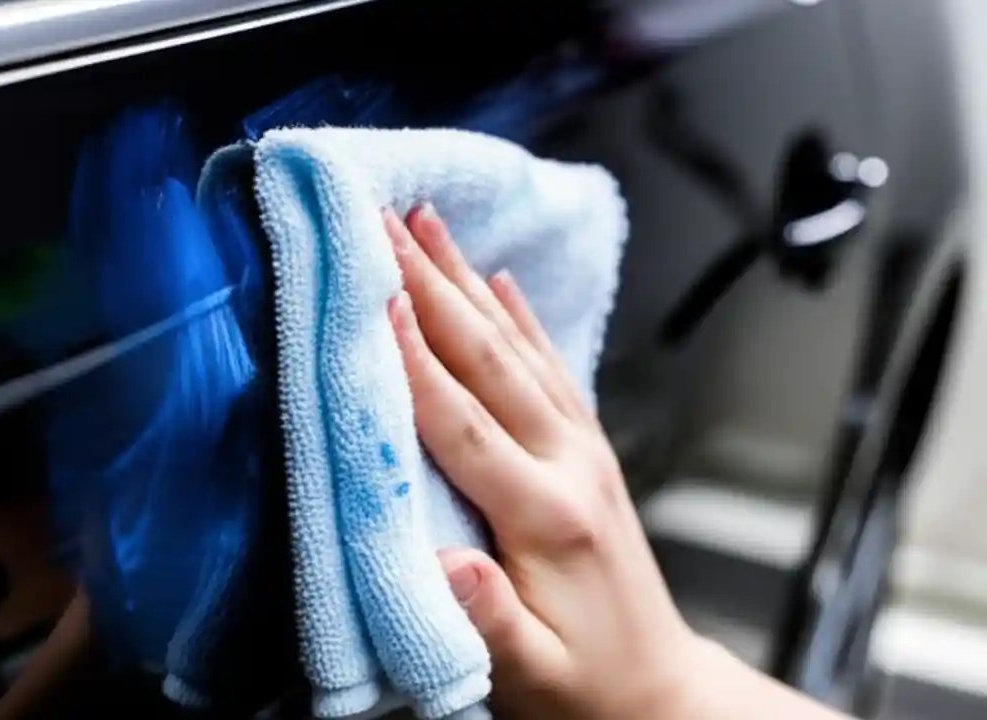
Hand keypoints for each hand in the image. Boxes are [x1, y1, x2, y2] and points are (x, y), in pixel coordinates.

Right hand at [383, 205, 846, 719]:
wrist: (658, 691)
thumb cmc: (583, 690)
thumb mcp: (531, 677)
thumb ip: (490, 621)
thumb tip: (445, 562)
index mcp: (546, 515)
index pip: (466, 422)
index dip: (417, 358)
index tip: (378, 294)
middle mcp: (570, 465)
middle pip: (489, 359)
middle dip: (431, 284)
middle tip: (383, 222)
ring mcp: (584, 451)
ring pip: (518, 348)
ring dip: (467, 280)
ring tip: (427, 223)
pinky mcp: (588, 451)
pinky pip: (550, 367)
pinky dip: (520, 316)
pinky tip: (497, 278)